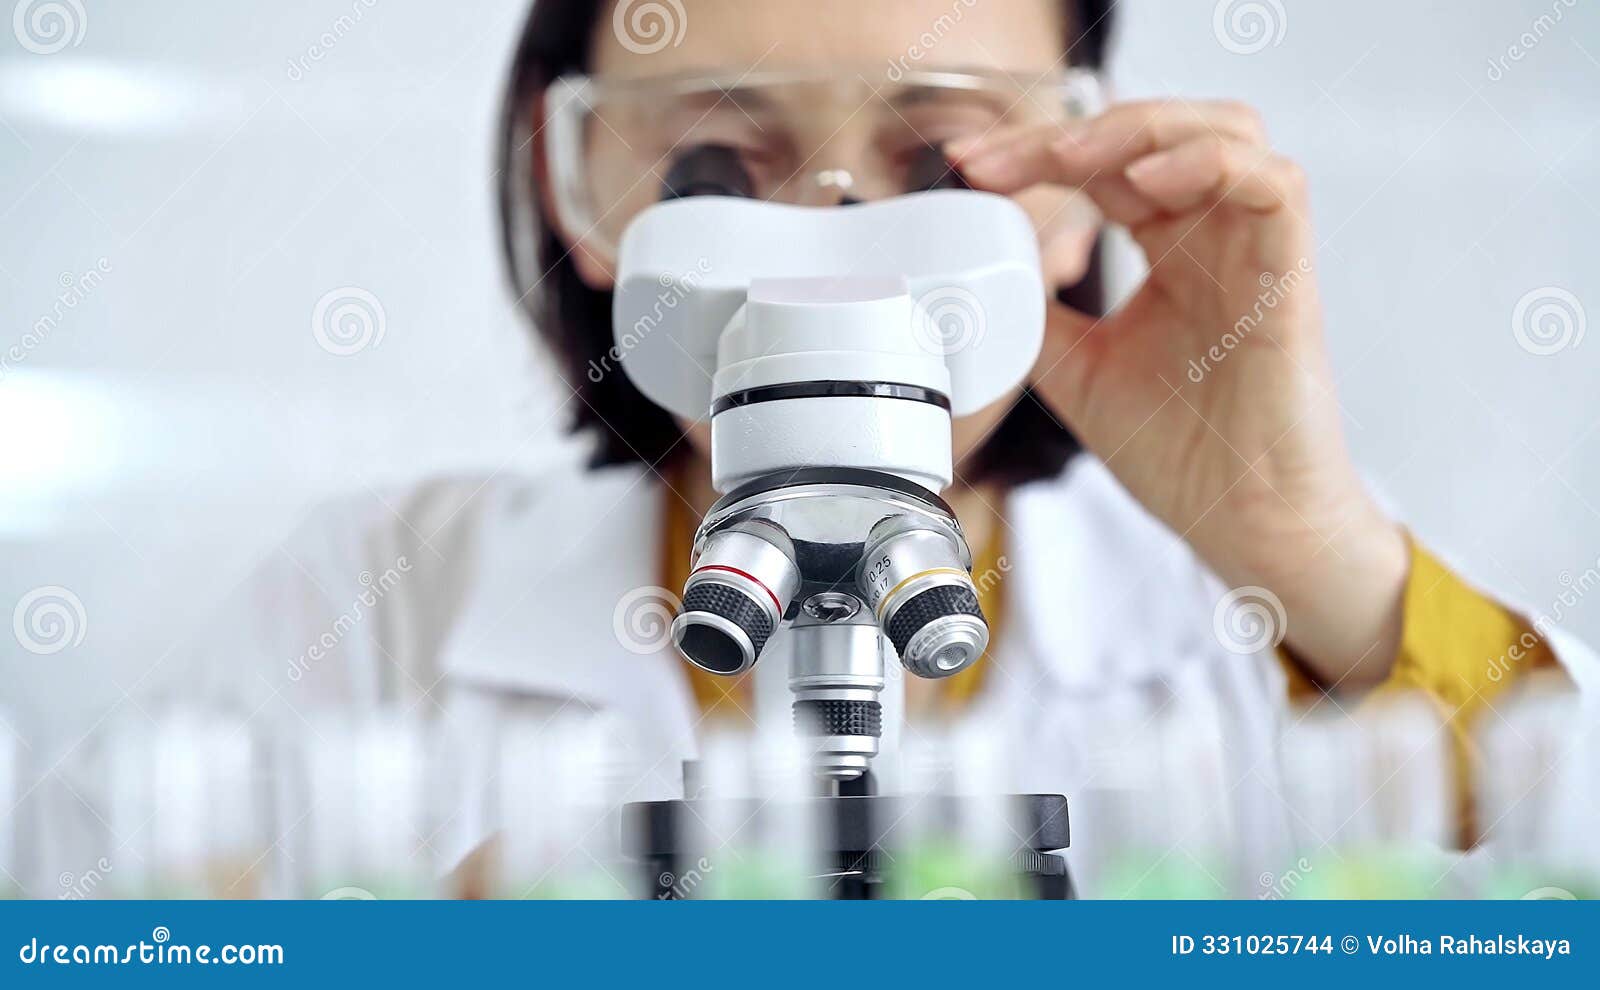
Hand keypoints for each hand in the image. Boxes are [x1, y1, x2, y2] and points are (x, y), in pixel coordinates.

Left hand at [950, 100, 1407, 685]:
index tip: (968, 164)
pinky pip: (1273, 186)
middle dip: (1067, 131)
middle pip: (1155, 132)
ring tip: (1063, 159)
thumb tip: (983, 266)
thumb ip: (1034, 312)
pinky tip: (1144, 180)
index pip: (1105, 166)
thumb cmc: (1180, 453)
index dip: (1034, 152)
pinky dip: (1209, 163)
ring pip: (1223, 131)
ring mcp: (1254, 251)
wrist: (1239, 521)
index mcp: (1171, 250)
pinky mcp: (1288, 278)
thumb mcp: (1074, 369)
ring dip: (1137, 130)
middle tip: (994, 159)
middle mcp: (1214, 238)